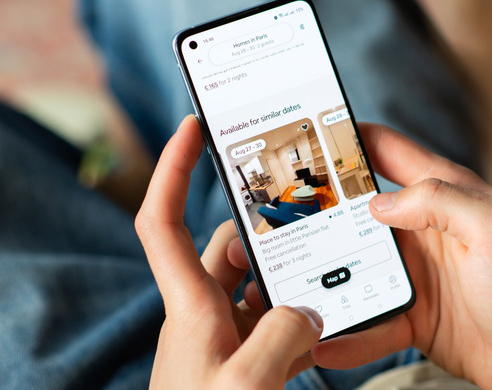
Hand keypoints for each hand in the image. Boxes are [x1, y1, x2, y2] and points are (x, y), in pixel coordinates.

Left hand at [135, 115, 322, 389]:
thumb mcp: (248, 385)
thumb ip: (282, 337)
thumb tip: (305, 313)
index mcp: (190, 306)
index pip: (163, 221)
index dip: (171, 169)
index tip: (191, 126)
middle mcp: (202, 311)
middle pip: (227, 246)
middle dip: (265, 236)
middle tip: (306, 227)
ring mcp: (223, 334)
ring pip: (256, 283)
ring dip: (289, 283)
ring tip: (328, 287)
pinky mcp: (242, 356)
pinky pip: (270, 319)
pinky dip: (295, 318)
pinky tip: (324, 331)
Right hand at [307, 123, 491, 388]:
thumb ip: (437, 200)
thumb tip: (379, 203)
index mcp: (445, 194)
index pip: (390, 153)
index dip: (352, 139)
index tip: (312, 133)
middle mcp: (427, 231)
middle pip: (361, 215)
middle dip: (323, 215)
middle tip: (282, 218)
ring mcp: (420, 276)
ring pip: (358, 271)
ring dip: (327, 279)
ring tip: (292, 288)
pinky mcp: (418, 318)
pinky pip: (374, 324)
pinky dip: (350, 335)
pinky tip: (327, 342)